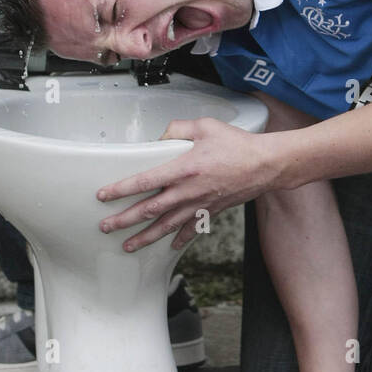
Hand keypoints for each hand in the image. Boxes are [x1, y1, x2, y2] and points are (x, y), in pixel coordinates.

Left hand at [96, 117, 279, 250]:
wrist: (267, 165)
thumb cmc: (238, 144)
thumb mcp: (205, 126)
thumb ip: (178, 128)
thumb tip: (160, 137)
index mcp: (183, 167)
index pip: (144, 181)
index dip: (121, 189)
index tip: (104, 196)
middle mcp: (188, 190)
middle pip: (149, 209)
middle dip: (124, 220)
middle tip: (105, 227)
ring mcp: (199, 204)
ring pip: (165, 225)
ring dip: (144, 237)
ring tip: (127, 245)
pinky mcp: (211, 211)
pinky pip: (190, 228)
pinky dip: (178, 239)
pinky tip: (168, 245)